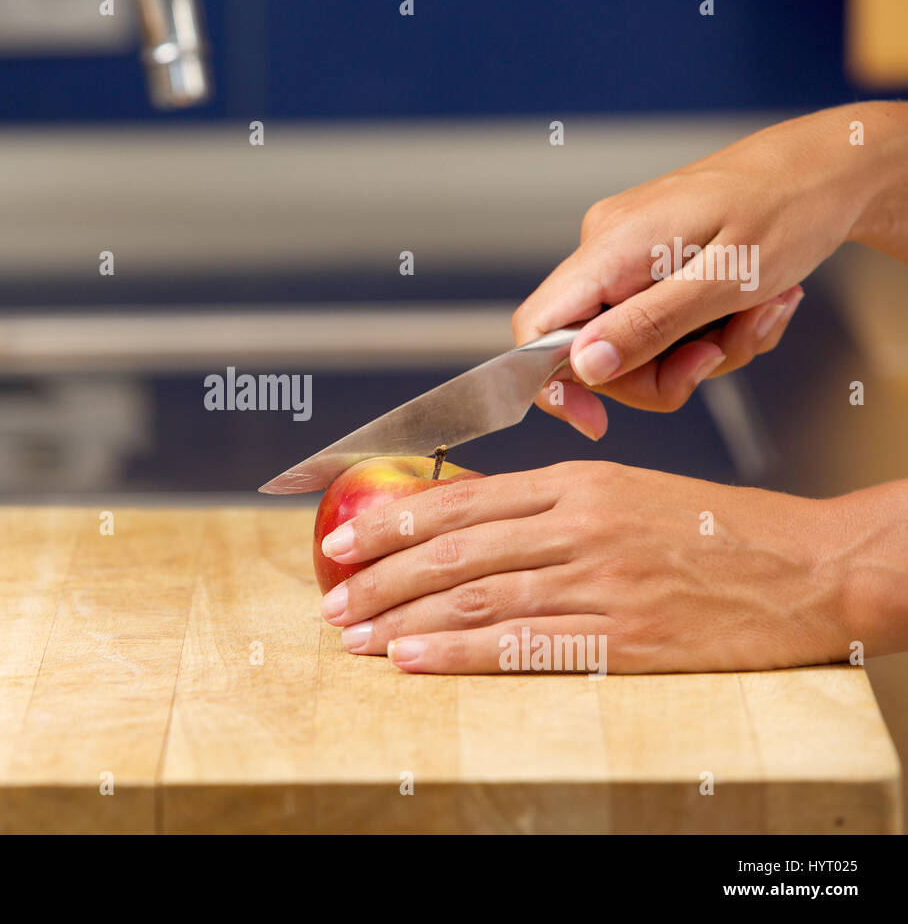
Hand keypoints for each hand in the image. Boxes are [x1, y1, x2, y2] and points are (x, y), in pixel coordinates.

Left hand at [317, 462, 859, 673]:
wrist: (809, 566)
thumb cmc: (717, 530)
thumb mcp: (626, 494)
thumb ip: (549, 505)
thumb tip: (469, 514)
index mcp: (577, 482)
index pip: (462, 498)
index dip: (393, 520)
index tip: (342, 540)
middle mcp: (578, 525)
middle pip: (455, 549)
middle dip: (380, 574)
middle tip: (330, 596)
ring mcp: (600, 580)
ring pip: (476, 594)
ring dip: (401, 616)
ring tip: (351, 633)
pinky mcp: (623, 636)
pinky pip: (522, 645)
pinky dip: (457, 651)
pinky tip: (412, 658)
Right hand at [513, 102, 907, 440]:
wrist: (829, 166)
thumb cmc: (791, 207)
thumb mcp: (727, 279)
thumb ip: (650, 325)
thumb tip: (583, 366)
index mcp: (610, 248)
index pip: (536, 328)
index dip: (555, 384)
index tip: (599, 420)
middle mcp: (605, 249)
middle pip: (595, 351)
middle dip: (663, 370)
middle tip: (722, 353)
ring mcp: (626, 255)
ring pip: (637, 344)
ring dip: (701, 350)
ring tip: (758, 312)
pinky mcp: (649, 262)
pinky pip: (660, 322)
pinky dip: (708, 329)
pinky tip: (752, 302)